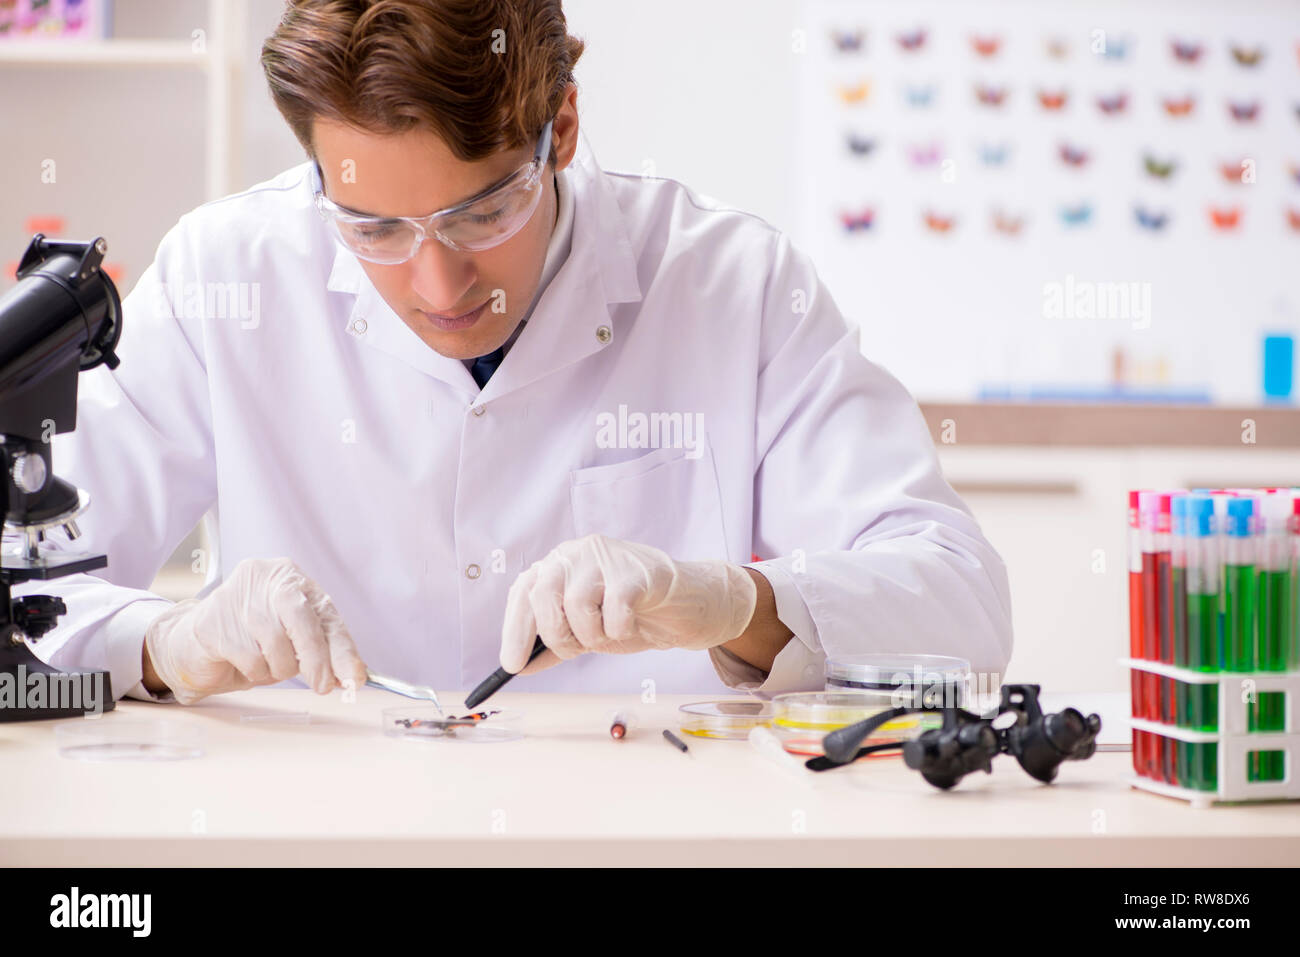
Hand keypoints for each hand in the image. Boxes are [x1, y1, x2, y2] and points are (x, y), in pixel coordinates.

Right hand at [143, 557, 366, 704]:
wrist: (194, 646)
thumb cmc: (252, 640)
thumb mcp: (294, 641)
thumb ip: (324, 652)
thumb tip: (353, 676)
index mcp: (289, 577)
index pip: (325, 613)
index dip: (343, 648)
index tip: (355, 677)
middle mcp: (264, 578)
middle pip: (303, 622)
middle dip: (317, 660)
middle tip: (322, 686)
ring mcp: (236, 597)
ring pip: (277, 646)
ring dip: (278, 668)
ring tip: (266, 663)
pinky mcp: (213, 622)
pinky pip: (251, 659)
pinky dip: (255, 671)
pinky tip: (243, 661)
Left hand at [500, 534, 757, 673]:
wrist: (686, 606)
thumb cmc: (633, 615)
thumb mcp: (587, 631)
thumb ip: (553, 645)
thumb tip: (518, 667)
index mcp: (560, 564)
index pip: (523, 591)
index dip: (514, 630)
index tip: (512, 666)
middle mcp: (577, 553)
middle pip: (543, 593)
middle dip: (555, 635)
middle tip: (575, 652)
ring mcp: (606, 557)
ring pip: (577, 605)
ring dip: (592, 636)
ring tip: (610, 636)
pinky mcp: (636, 571)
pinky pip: (614, 611)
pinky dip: (619, 631)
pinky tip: (631, 627)